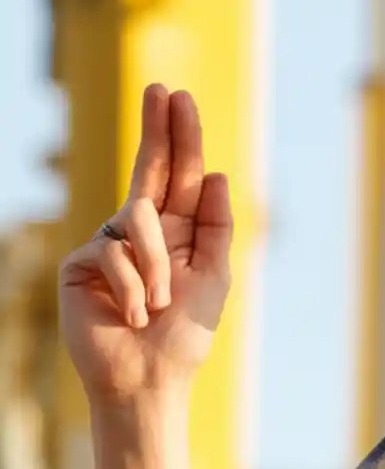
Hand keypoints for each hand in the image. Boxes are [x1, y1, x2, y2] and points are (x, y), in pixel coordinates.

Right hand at [59, 84, 233, 401]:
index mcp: (179, 232)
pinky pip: (115, 252)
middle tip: (160, 88)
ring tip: (162, 304)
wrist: (148, 380)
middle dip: (159, 129)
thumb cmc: (184, 335)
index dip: (180, 136)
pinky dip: (136, 286)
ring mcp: (110, 245)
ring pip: (140, 219)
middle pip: (151, 170)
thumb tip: (218, 174)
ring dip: (160, 265)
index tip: (177, 96)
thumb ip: (216, 226)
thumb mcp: (214, 276)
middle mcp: (142, 231)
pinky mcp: (82, 264)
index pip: (180, 175)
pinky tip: (136, 314)